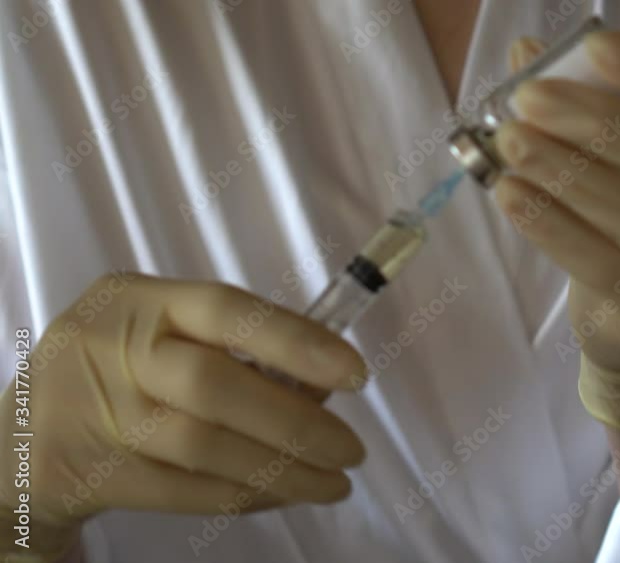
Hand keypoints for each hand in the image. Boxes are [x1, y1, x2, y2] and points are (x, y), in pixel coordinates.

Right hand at [0, 273, 366, 556]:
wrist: (21, 439)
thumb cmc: (115, 374)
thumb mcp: (158, 336)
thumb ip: (231, 349)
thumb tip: (324, 385)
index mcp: (139, 299)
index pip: (226, 309)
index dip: (295, 340)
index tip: (354, 373)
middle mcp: (112, 347)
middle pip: (216, 386)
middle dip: (298, 423)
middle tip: (353, 451)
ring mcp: (97, 413)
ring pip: (204, 447)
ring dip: (282, 471)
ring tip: (334, 483)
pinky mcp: (90, 474)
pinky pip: (185, 492)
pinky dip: (245, 496)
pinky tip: (285, 494)